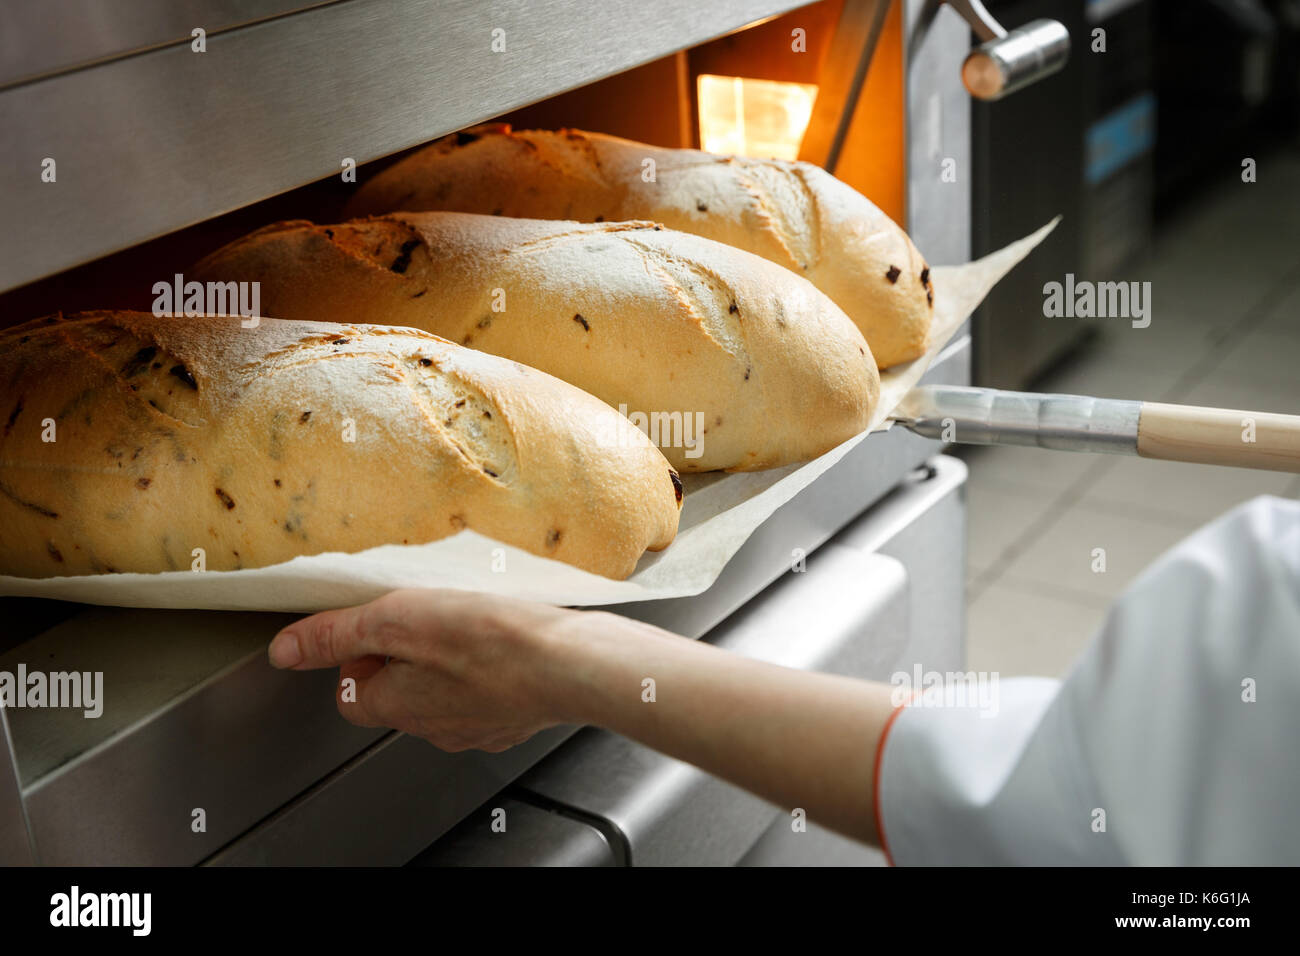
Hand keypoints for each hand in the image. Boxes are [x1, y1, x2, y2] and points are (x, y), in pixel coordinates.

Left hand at [268, 588, 582, 751]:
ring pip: (445, 696)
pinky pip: (489, 695)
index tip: (379, 625)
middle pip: (398, 694)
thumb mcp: (395, 619)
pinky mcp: (517, 717)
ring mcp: (479, 727)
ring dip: (448, 662)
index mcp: (396, 706)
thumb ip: (336, 634)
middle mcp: (434, 727)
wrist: (571, 664)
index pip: (349, 694)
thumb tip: (285, 650)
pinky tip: (504, 641)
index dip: (357, 655)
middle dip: (405, 656)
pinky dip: (490, 671)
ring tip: (468, 623)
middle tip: (427, 616)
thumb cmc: (491, 641)